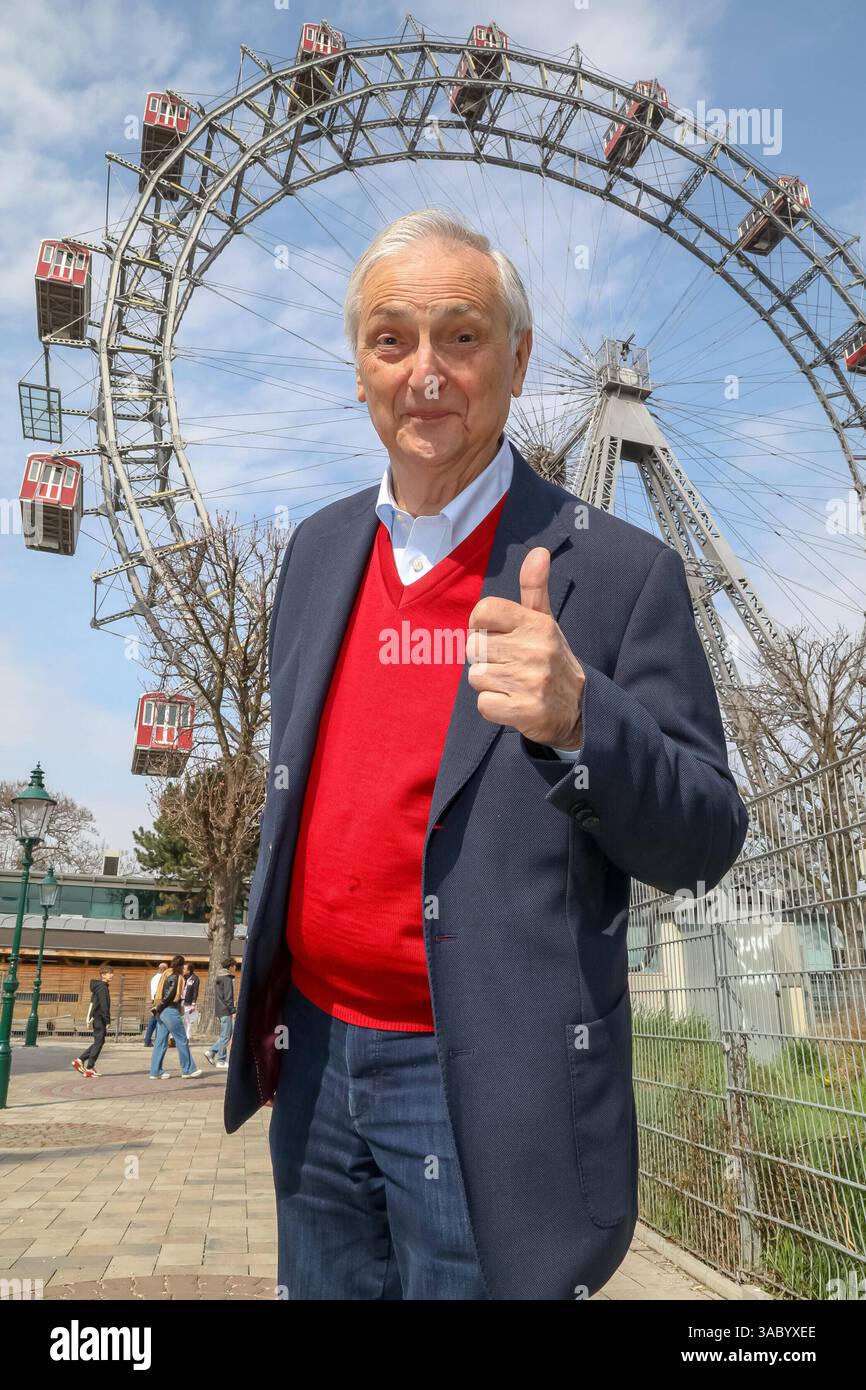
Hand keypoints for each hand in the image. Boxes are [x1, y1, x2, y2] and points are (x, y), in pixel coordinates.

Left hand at [467, 547, 583, 748]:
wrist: (579, 708)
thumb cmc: (552, 659)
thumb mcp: (544, 621)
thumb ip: (535, 587)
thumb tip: (538, 551)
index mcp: (536, 624)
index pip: (484, 611)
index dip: (480, 624)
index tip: (494, 634)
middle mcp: (534, 650)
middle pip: (474, 647)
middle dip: (486, 658)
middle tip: (509, 665)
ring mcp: (530, 682)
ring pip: (476, 676)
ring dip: (489, 683)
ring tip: (513, 683)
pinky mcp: (524, 711)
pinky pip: (483, 704)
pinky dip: (494, 706)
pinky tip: (513, 702)